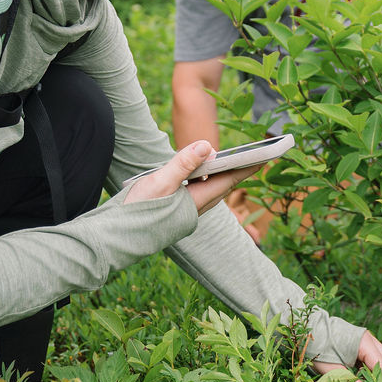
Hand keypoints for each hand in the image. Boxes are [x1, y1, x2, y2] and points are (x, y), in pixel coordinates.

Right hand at [124, 141, 265, 213]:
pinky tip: (200, 171)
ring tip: (230, 159)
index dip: (247, 167)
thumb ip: (183, 164)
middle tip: (253, 154)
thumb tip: (207, 146)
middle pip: (222, 184)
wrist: (115, 235)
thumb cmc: (137, 210)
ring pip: (210, 189)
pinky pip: (197, 192)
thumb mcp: (160, 182)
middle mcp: (196, 207)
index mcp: (197, 200)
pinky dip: (202, 180)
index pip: (230, 180)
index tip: (266, 156)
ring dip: (219, 174)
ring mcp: (186, 210)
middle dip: (237, 169)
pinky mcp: (176, 211)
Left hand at [313, 329, 381, 381]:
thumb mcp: (333, 370)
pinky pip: (374, 357)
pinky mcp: (363, 343)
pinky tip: (365, 379)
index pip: (381, 365)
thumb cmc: (319, 350)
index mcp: (363, 343)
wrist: (310, 333)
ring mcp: (367, 340)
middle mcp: (369, 339)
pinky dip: (373, 369)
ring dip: (379, 375)